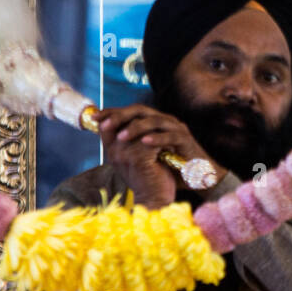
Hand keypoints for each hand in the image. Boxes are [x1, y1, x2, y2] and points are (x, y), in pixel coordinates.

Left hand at [96, 104, 224, 207]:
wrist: (196, 179)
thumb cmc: (170, 167)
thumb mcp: (145, 155)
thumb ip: (130, 145)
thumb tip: (107, 136)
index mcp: (154, 123)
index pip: (131, 112)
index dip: (113, 113)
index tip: (95, 119)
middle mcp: (164, 121)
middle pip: (141, 111)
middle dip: (121, 116)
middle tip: (105, 124)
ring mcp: (176, 128)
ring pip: (155, 120)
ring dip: (136, 127)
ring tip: (122, 136)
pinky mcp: (186, 140)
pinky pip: (170, 136)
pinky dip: (157, 138)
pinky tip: (144, 142)